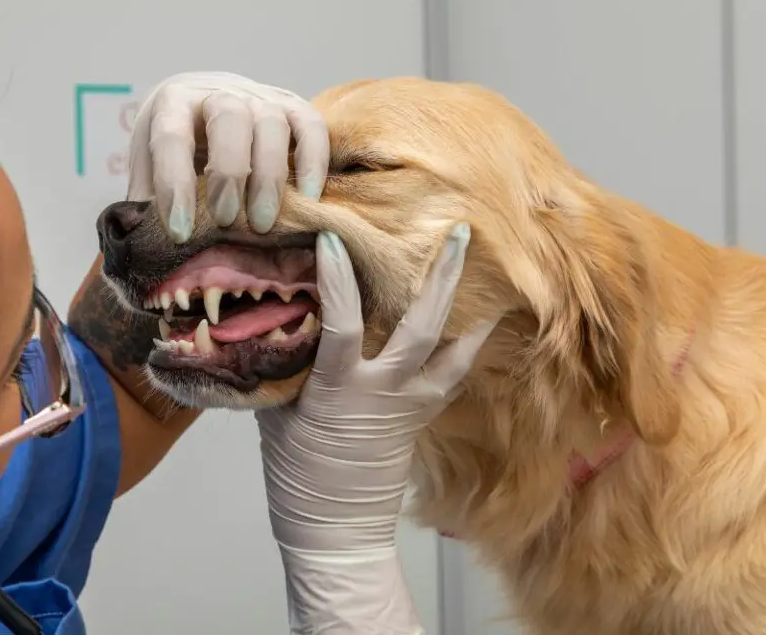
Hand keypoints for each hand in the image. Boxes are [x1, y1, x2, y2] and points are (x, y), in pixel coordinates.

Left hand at [127, 72, 329, 242]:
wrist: (204, 110)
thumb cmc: (177, 153)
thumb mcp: (151, 172)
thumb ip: (147, 205)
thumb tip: (145, 244)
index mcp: (173, 103)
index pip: (172, 136)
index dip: (175, 185)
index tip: (179, 232)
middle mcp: (218, 92)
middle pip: (230, 118)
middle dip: (229, 173)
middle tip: (225, 221)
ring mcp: (261, 97)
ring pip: (272, 124)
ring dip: (269, 177)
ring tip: (263, 224)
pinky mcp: (294, 108)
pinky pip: (312, 127)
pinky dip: (312, 162)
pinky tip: (308, 199)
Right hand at [257, 224, 496, 633]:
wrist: (334, 532)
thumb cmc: (298, 477)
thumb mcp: (278, 416)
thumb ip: (285, 366)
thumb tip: (280, 320)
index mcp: (339, 392)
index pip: (341, 326)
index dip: (336, 281)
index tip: (332, 239)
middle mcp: (383, 393)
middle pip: (421, 329)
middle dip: (441, 279)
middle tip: (459, 234)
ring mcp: (409, 407)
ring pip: (452, 353)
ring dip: (469, 312)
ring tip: (487, 277)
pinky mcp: (420, 419)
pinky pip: (451, 377)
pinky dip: (464, 349)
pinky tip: (474, 326)